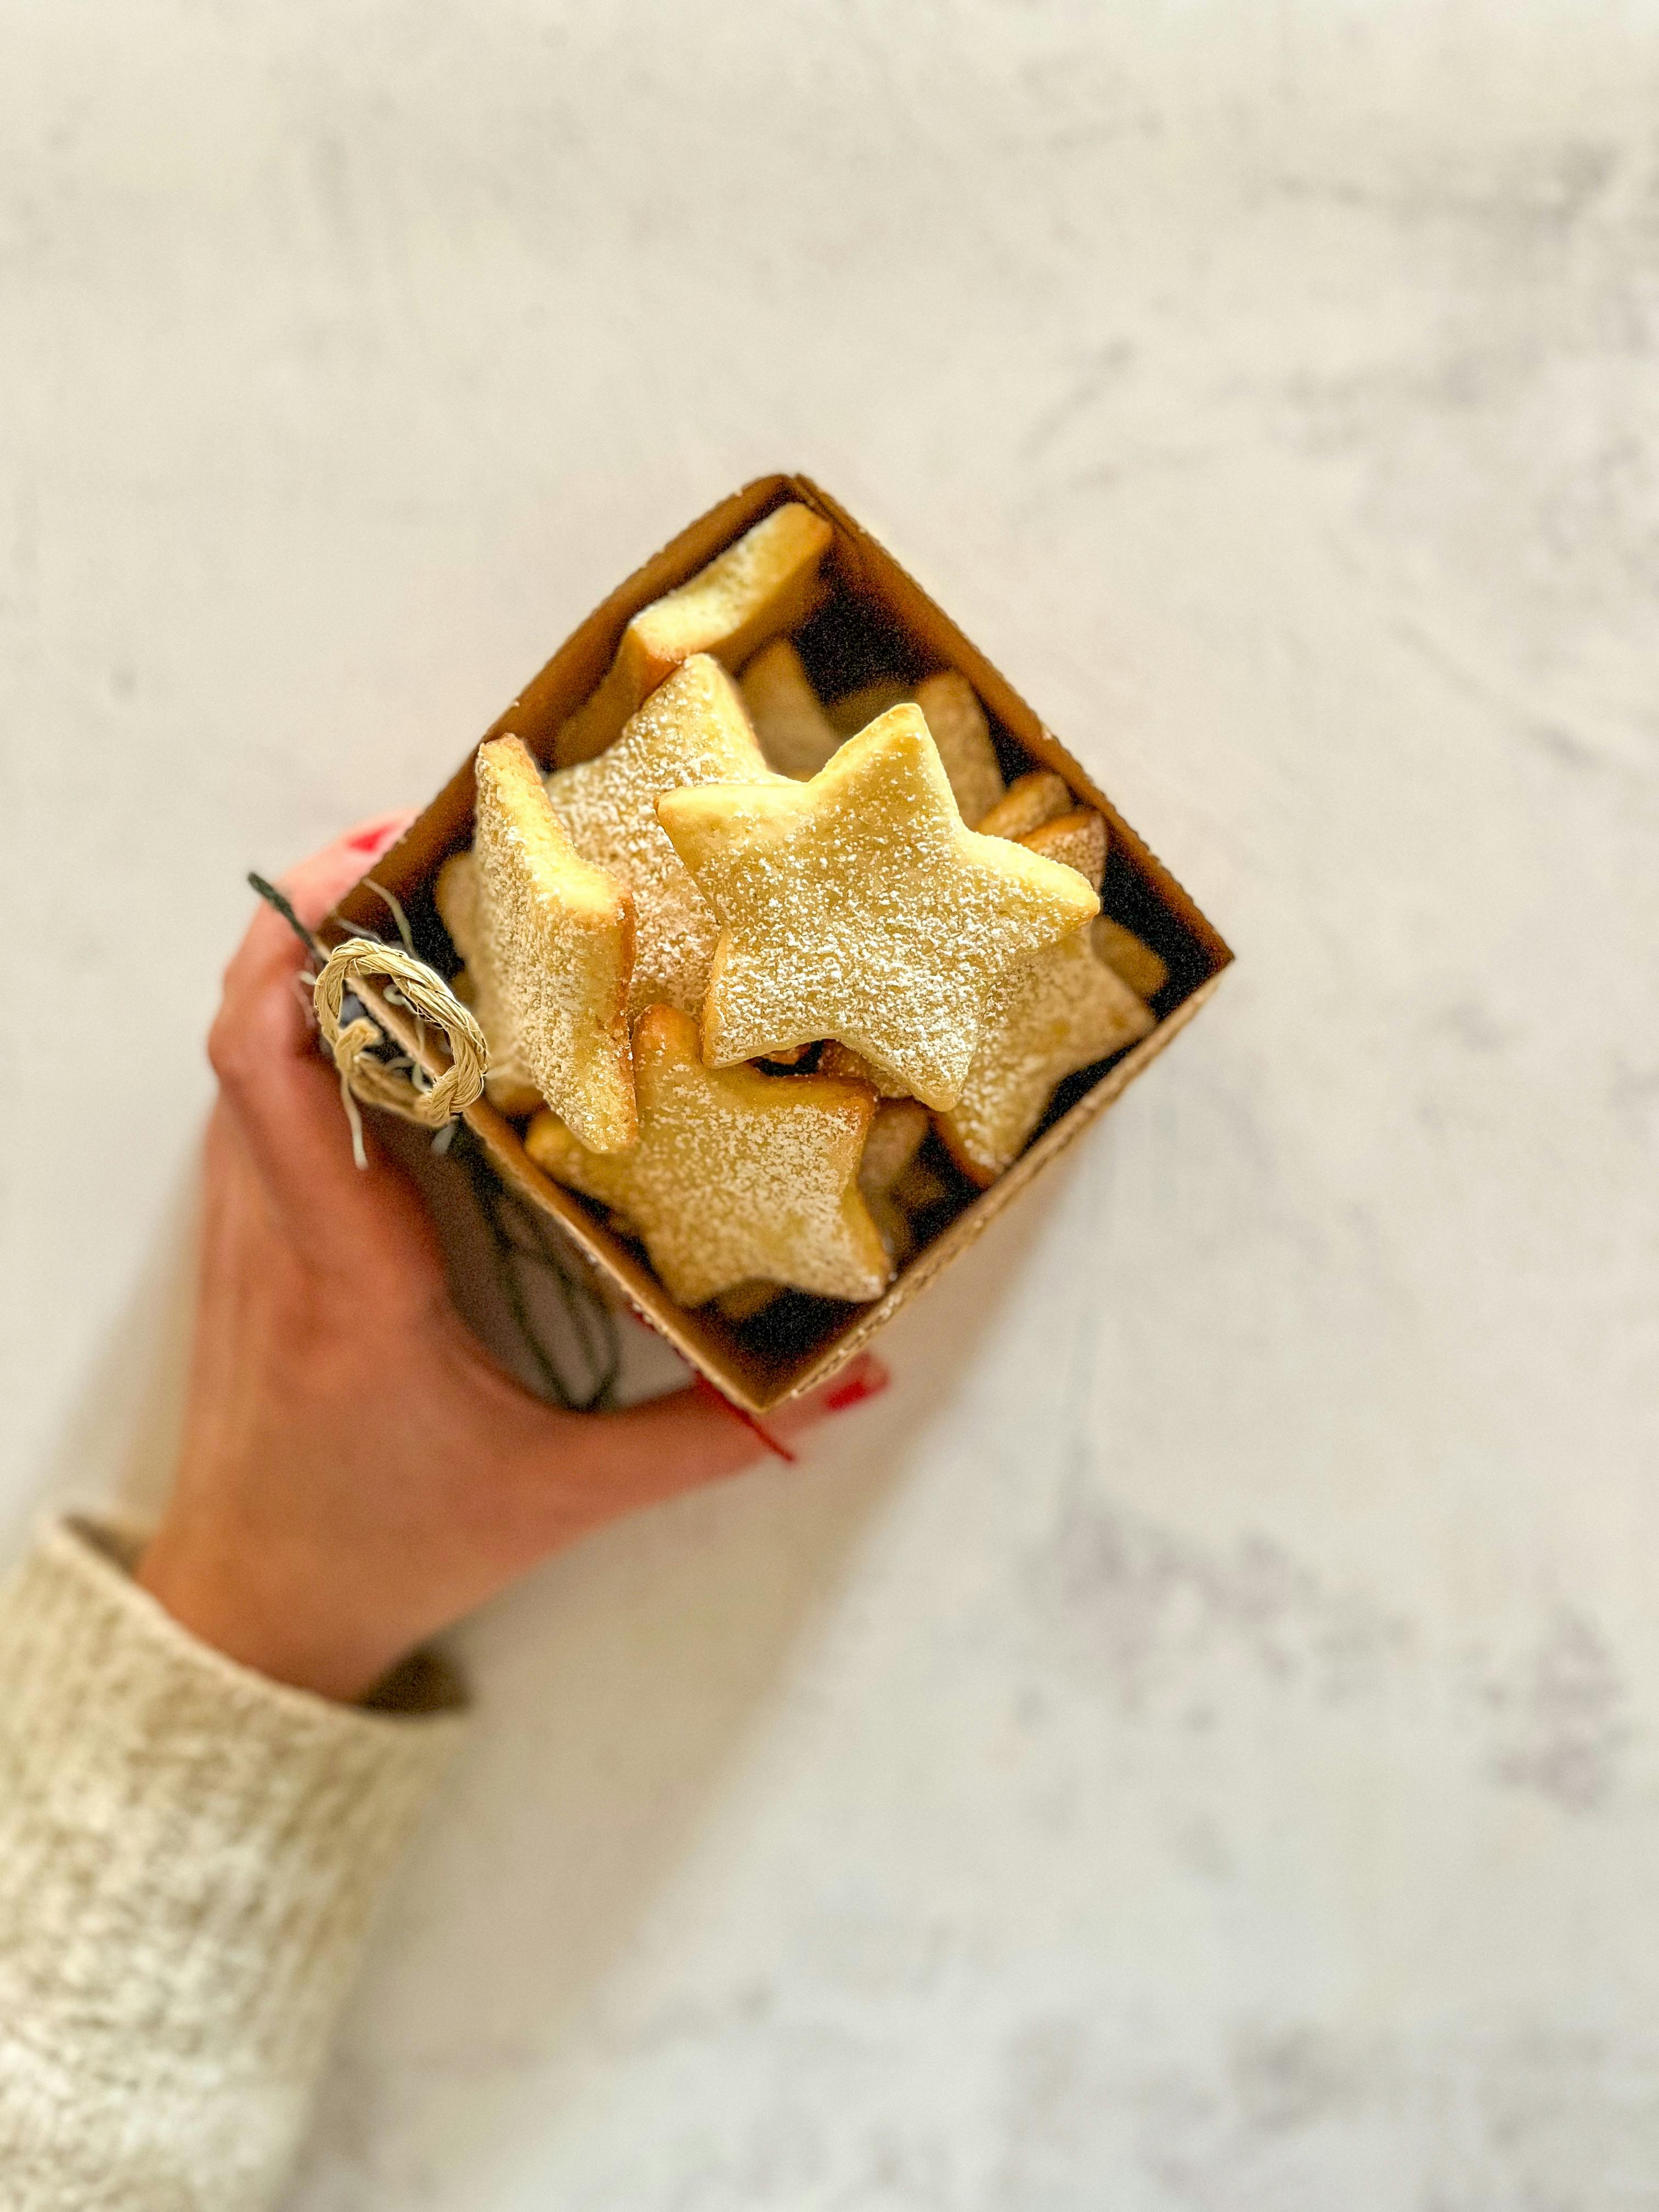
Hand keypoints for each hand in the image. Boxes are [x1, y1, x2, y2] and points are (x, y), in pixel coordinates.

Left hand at [138, 818, 885, 1701]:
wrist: (256, 1610)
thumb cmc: (391, 1549)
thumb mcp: (562, 1495)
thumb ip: (708, 1438)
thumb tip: (852, 1384)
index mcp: (346, 1272)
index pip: (274, 1071)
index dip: (304, 950)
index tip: (375, 859)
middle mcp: (275, 1227)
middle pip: (245, 1022)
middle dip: (317, 909)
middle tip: (428, 836)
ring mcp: (242, 1227)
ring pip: (241, 1051)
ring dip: (308, 959)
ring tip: (419, 894)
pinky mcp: (247, 1237)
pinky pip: (253, 1095)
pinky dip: (303, 1023)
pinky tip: (393, 1007)